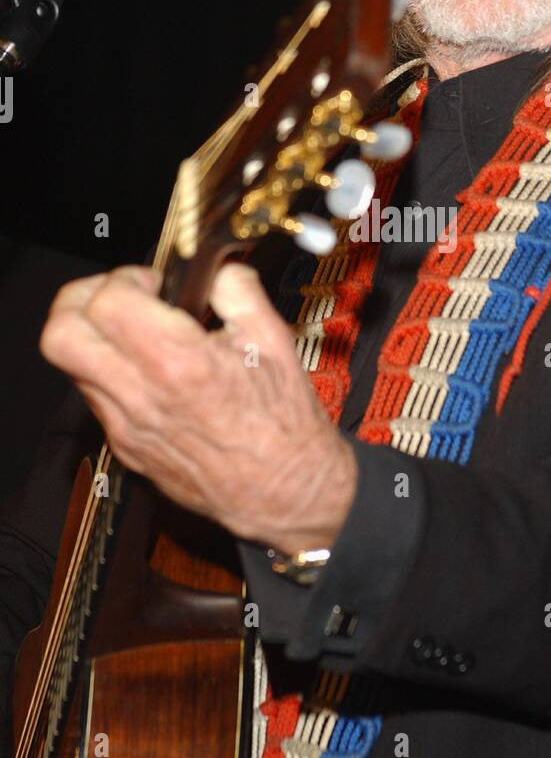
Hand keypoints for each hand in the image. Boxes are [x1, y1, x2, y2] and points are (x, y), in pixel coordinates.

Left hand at [39, 262, 356, 550]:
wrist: (284, 490)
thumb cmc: (283, 423)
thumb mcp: (273, 339)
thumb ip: (237, 289)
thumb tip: (214, 267)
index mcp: (179, 364)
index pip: (107, 302)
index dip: (124, 278)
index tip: (151, 281)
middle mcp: (141, 397)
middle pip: (59, 336)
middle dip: (79, 301)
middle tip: (115, 296)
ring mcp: (126, 427)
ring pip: (71, 367)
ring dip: (94, 336)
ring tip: (135, 332)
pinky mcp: (125, 447)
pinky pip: (95, 397)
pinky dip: (109, 371)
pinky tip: (148, 369)